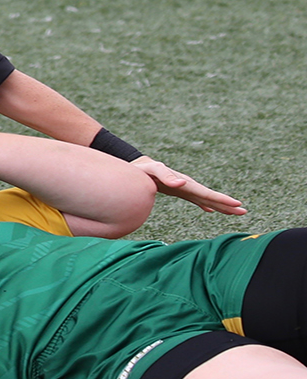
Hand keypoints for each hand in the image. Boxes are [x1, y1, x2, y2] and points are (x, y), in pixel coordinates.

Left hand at [130, 156, 245, 215]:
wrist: (134, 166)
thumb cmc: (142, 169)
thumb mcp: (151, 170)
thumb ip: (165, 175)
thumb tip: (182, 183)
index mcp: (183, 182)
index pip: (205, 193)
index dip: (221, 199)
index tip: (237, 204)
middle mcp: (186, 185)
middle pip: (209, 197)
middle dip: (227, 204)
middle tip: (244, 212)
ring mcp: (183, 188)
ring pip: (205, 199)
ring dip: (220, 206)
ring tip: (235, 212)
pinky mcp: (178, 190)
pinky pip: (195, 199)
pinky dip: (204, 205)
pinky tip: (211, 210)